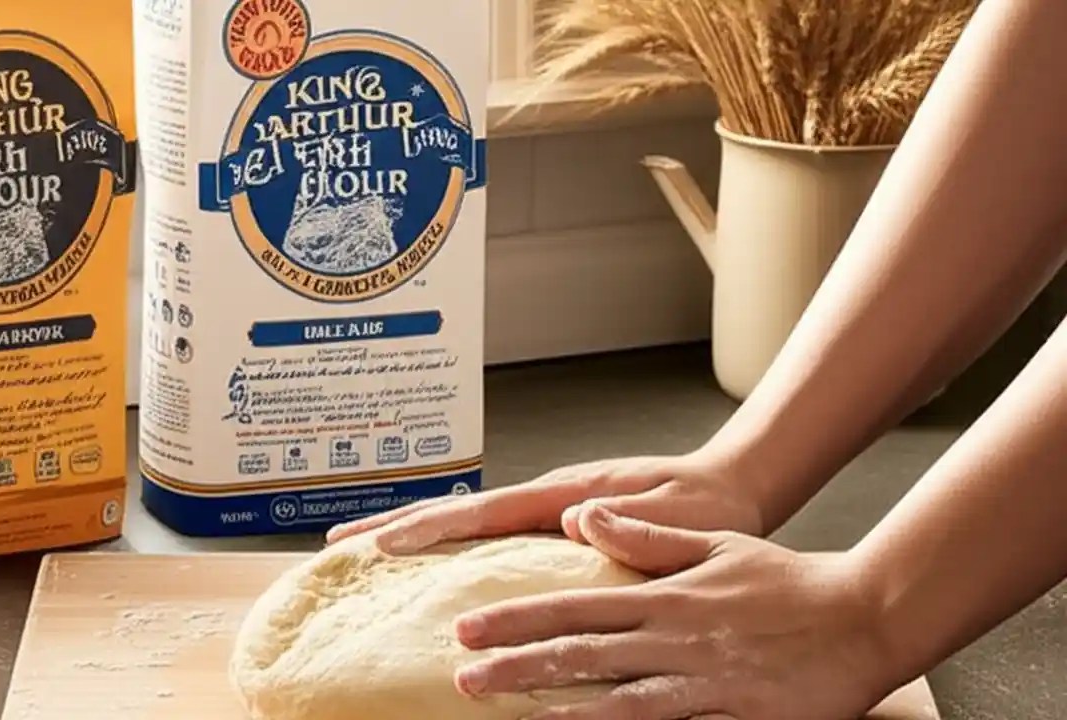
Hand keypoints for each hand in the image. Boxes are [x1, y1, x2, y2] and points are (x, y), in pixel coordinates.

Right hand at [325, 453, 764, 553]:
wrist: (729, 487)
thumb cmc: (706, 504)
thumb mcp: (682, 516)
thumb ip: (634, 520)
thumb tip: (575, 517)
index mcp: (568, 494)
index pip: (487, 510)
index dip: (434, 526)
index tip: (386, 542)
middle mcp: (547, 498)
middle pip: (457, 510)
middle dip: (396, 524)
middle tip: (339, 547)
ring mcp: (544, 510)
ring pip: (464, 521)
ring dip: (410, 532)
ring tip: (359, 553)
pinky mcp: (550, 526)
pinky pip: (485, 536)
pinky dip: (445, 544)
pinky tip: (423, 567)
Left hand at [451, 505, 901, 719]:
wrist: (864, 618)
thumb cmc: (787, 582)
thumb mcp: (714, 544)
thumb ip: (643, 537)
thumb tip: (579, 516)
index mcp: (666, 596)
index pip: (575, 606)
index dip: (518, 619)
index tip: (469, 628)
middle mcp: (675, 640)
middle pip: (582, 656)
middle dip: (517, 667)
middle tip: (464, 677)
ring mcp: (704, 685)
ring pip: (617, 703)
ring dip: (558, 711)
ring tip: (509, 718)